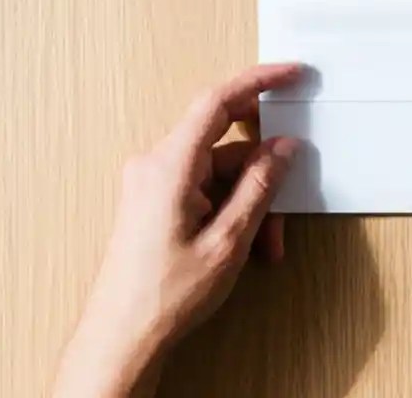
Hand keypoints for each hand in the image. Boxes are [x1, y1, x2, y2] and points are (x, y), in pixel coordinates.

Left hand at [53, 64, 302, 397]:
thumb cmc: (163, 296)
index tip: (290, 74)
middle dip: (263, 176)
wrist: (122, 337)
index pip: (218, 102)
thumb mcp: (229, 240)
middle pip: (226, 146)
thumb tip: (283, 148)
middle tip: (284, 210)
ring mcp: (152, 182)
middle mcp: (155, 165)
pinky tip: (244, 243)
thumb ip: (260, 186)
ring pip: (219, 172)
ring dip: (250, 203)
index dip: (258, 82)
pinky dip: (230, 209)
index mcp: (169, 166)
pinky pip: (204, 188)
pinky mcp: (154, 200)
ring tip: (263, 245)